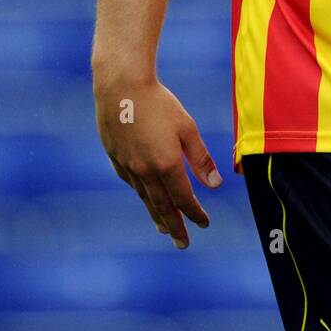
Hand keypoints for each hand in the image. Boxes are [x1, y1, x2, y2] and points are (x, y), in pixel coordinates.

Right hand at [93, 73, 221, 246]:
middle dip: (174, 227)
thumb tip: (215, 185)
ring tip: (164, 230)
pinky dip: (142, 195)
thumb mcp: (187, 128)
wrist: (121, 87)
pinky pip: (132, 184)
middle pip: (162, 206)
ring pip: (145, 198)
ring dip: (156, 216)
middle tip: (182, 244)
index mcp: (166, 164)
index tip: (204, 224)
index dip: (195, 213)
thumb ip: (200, 158)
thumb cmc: (159, 103)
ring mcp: (127, 166)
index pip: (184, 198)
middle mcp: (145, 171)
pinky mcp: (115, 158)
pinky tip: (147, 199)